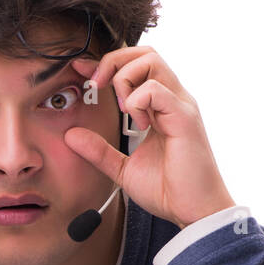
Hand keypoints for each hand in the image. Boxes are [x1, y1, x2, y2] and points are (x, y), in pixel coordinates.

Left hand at [63, 47, 235, 229]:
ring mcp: (180, 105)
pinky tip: (139, 124)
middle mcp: (173, 99)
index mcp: (160, 107)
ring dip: (125, 79)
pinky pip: (156, 89)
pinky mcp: (184, 117)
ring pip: (151, 61)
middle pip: (145, 52)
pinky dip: (137, 101)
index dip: (107, 63)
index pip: (136, 65)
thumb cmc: (168, 189)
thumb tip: (70, 135)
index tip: (82, 71)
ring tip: (122, 109)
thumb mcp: (122, 168)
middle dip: (114, 61)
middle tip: (97, 85)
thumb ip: (99, 151)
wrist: (193, 212)